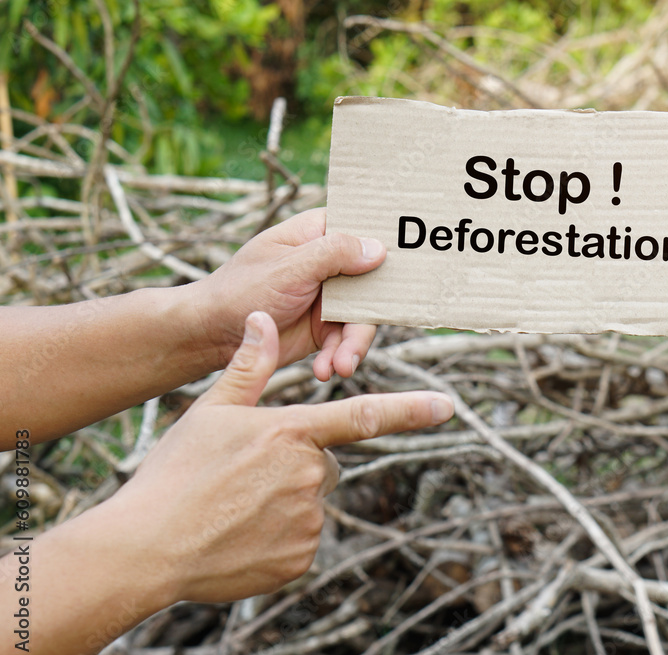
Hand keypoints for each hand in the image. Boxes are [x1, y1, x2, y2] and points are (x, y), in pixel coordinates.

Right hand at [114, 311, 453, 602]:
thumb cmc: (175, 473)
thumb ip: (248, 368)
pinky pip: (302, 539)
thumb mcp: (210, 412)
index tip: (448, 406)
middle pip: (324, 463)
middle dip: (297, 465)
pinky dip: (280, 537)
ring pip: (312, 501)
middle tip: (246, 477)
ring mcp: (308, 519)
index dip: (410, 410)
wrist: (148, 547)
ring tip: (237, 508)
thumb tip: (264, 319)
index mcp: (291, 432)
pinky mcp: (302, 557)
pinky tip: (242, 536)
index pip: (364, 415)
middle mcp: (309, 474)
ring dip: (285, 502)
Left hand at [196, 208, 383, 380]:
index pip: (364, 228)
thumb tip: (378, 249)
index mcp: (319, 233)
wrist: (212, 335)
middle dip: (372, 313)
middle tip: (366, 337)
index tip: (412, 261)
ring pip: (364, 317)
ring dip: (353, 345)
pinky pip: (347, 342)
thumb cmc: (240, 289)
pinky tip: (324, 370)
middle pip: (374, 280)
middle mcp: (331, 262)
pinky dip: (339, 357)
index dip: (388, 242)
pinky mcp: (327, 327)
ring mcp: (331, 296)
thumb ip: (332, 255)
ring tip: (339, 367)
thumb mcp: (288, 268)